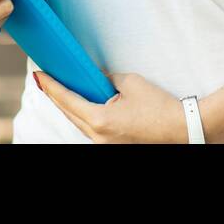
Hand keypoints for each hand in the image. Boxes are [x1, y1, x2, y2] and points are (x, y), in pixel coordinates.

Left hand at [33, 69, 188, 142]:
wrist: (185, 130)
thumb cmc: (159, 106)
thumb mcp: (129, 83)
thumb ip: (106, 79)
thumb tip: (94, 77)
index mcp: (100, 121)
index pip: (66, 100)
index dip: (50, 86)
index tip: (39, 75)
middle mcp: (99, 138)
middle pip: (68, 114)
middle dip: (55, 96)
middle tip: (44, 79)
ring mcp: (106, 146)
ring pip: (79, 124)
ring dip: (69, 107)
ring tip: (59, 90)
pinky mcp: (114, 148)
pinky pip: (92, 131)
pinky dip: (83, 117)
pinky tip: (79, 106)